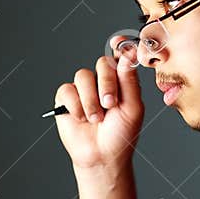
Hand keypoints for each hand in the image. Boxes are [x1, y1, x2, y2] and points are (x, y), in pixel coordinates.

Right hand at [53, 37, 143, 169]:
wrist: (101, 155)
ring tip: (95, 119)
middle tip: (109, 104)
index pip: (121, 55)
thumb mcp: (132, 108)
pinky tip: (81, 118)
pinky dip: (75, 105)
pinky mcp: (66, 97)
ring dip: (90, 100)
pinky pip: (67, 90)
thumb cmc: (121, 134)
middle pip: (102, 63)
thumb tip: (127, 54)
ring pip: (83, 76)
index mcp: (122, 79)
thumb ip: (130, 80)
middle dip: (106, 84)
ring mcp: (84, 88)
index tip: (119, 43)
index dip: (120, 45)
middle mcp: (103, 80)